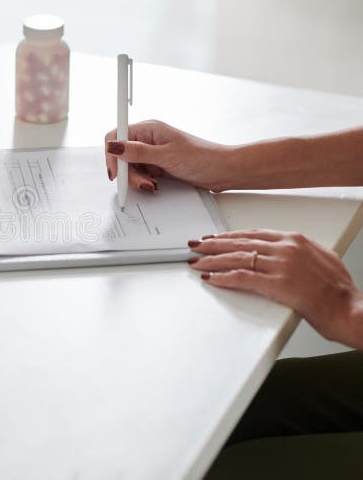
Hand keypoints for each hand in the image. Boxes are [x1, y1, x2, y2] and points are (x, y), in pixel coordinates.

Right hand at [104, 120, 234, 191]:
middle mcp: (147, 138)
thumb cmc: (202, 157)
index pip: (116, 135)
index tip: (116, 172)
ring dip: (137, 179)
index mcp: (148, 128)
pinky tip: (156, 183)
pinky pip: (140, 173)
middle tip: (142, 182)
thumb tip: (113, 146)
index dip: (112, 154)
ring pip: (129, 167)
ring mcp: (152, 152)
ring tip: (153, 184)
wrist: (223, 170)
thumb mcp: (166, 156)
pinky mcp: (157, 164)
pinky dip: (144, 181)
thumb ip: (137, 152)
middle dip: (128, 172)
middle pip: (121, 155)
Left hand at [188, 229, 362, 346]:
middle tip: (196, 245)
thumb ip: (300, 252)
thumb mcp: (322, 259)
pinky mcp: (276, 283)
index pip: (253, 233)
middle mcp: (286, 248)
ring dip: (212, 259)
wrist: (350, 309)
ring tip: (196, 260)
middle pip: (240, 242)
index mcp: (296, 240)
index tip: (215, 237)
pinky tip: (210, 277)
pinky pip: (241, 277)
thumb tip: (285, 252)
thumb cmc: (339, 290)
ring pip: (236, 258)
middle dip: (214, 244)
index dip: (230, 236)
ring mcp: (280, 265)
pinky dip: (222, 276)